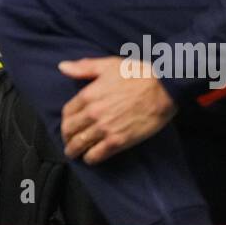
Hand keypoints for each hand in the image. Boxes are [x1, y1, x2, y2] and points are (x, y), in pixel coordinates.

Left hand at [57, 57, 176, 164]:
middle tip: (68, 142)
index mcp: (88, 94)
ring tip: (74, 153)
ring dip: (74, 151)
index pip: (67, 112)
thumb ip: (83, 68)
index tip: (67, 124)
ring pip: (80, 145)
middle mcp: (93, 113)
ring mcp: (105, 128)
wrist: (163, 89)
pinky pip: (96, 155)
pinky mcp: (118, 141)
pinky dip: (90, 159)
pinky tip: (90, 158)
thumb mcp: (108, 65)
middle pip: (70, 130)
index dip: (66, 120)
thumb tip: (63, 67)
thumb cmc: (137, 75)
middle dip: (67, 138)